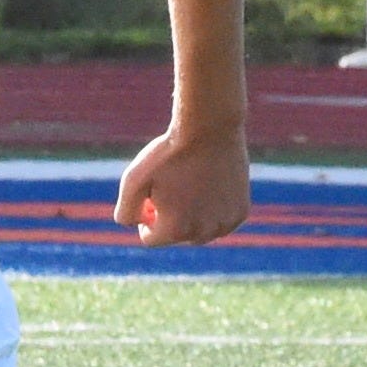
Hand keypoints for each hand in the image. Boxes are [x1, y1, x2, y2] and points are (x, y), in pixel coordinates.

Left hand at [112, 127, 250, 247]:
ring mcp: (226, 223)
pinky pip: (219, 222)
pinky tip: (208, 187)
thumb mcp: (133, 181)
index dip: (146, 213)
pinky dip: (212, 211)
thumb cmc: (168, 153)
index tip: (152, 191)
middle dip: (169, 217)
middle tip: (173, 185)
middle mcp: (204, 233)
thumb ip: (125, 212)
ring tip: (189, 186)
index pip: (150, 237)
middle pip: (175, 236)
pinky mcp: (241, 212)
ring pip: (198, 232)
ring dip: (191, 216)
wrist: (210, 128)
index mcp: (175, 230)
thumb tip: (139, 226)